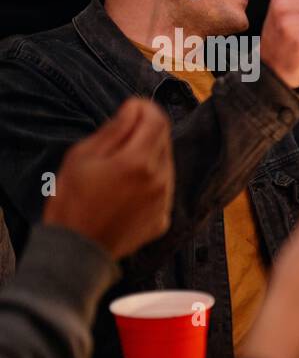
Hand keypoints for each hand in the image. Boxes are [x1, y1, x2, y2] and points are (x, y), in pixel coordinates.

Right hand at [43, 99, 172, 257]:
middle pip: (164, 141)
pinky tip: (126, 190)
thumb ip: (115, 129)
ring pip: (166, 165)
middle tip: (122, 135)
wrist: (76, 250)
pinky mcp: (163, 218)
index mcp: (139, 162)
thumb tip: (135, 108)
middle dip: (146, 131)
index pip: (158, 120)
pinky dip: (150, 182)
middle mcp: (160, 181)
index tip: (133, 106)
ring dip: (149, 157)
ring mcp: (164, 201)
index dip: (146, 108)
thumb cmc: (72, 201)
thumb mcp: (83, 156)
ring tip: (119, 167)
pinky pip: (163, 190)